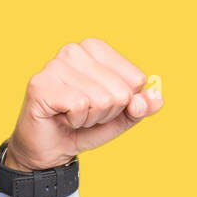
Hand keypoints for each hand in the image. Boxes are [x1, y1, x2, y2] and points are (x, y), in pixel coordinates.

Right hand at [3, 38, 162, 171]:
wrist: (51, 148)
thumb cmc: (85, 126)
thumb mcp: (121, 117)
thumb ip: (142, 106)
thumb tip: (156, 97)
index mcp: (95, 49)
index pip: (136, 79)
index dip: (125, 102)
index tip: (103, 105)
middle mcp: (74, 50)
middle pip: (120, 91)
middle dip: (107, 112)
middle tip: (86, 114)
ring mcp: (54, 65)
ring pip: (100, 100)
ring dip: (91, 118)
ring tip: (74, 116)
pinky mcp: (40, 84)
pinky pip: (80, 106)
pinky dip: (76, 121)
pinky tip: (62, 117)